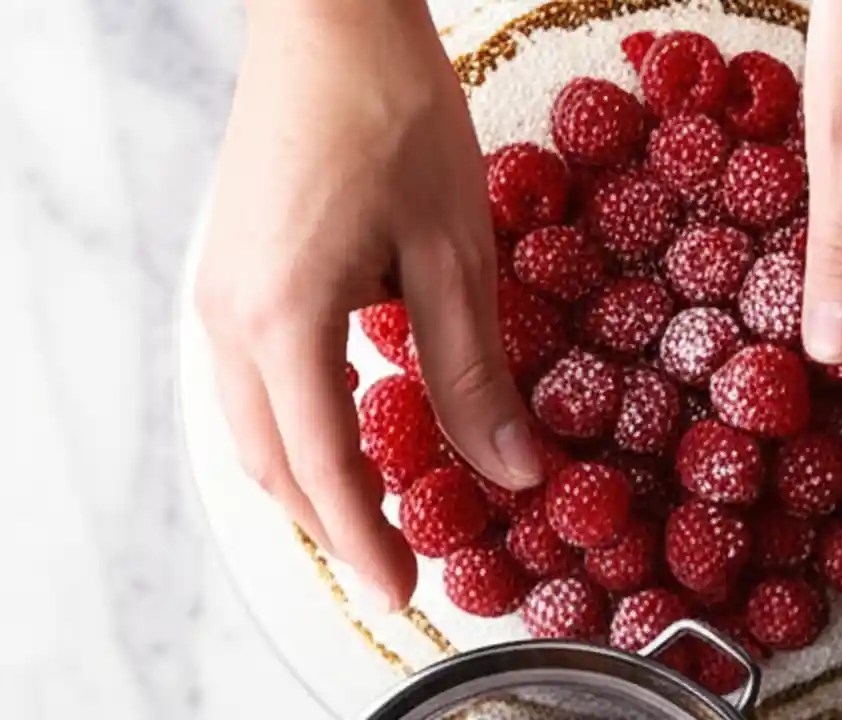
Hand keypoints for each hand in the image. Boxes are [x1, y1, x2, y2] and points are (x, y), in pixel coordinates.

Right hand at [196, 0, 540, 609]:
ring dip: (314, 477)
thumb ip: (475, 371)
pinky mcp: (234, 270)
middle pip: (274, 460)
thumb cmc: (393, 114)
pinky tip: (350, 424)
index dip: (364, 538)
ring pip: (256, 426)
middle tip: (401, 559)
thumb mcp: (455, 251)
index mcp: (283, 317)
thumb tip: (515, 469)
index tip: (406, 588)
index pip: (321, 465)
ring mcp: (221, 292)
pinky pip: (256, 380)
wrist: (328, 19)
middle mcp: (231, 317)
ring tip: (379, 509)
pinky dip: (300, 425)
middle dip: (335, 521)